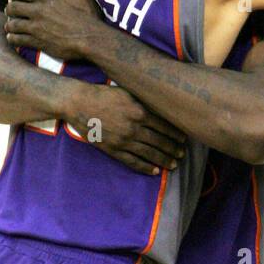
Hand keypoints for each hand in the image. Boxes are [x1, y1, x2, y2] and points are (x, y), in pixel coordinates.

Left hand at [5, 0, 103, 61]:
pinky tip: (12, 37)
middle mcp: (37, 11)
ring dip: (9, 24)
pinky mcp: (37, 42)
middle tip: (9, 9)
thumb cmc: (88, 14)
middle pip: (13, 7)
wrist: (90, 38)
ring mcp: (36, 28)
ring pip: (13, 24)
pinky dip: (12, 38)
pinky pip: (18, 39)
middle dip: (9, 8)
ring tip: (10, 25)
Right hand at [66, 81, 185, 175]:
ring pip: (150, 153)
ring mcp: (124, 140)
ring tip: (174, 164)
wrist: (79, 103)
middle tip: (182, 154)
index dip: (177, 134)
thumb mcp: (127, 92)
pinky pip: (133, 162)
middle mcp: (134, 127)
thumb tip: (161, 107)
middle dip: (173, 149)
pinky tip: (156, 172)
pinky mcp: (113, 150)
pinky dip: (146, 168)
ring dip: (164, 160)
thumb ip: (144, 101)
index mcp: (140, 111)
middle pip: (160, 141)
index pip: (165, 125)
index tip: (184, 139)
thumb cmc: (103, 94)